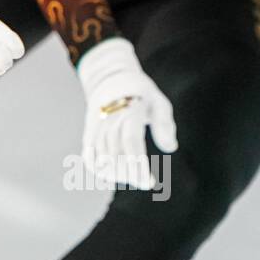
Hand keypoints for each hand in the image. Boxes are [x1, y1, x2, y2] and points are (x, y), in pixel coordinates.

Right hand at [76, 37, 177, 188]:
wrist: (110, 77)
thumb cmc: (140, 93)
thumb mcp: (158, 102)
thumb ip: (165, 125)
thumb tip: (170, 148)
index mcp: (129, 109)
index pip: (131, 141)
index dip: (138, 164)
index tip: (149, 182)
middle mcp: (109, 117)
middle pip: (115, 153)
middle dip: (129, 174)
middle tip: (143, 182)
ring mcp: (96, 124)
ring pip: (101, 156)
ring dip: (116, 174)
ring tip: (131, 178)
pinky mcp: (89, 130)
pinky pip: (88, 154)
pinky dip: (97, 169)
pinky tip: (110, 176)